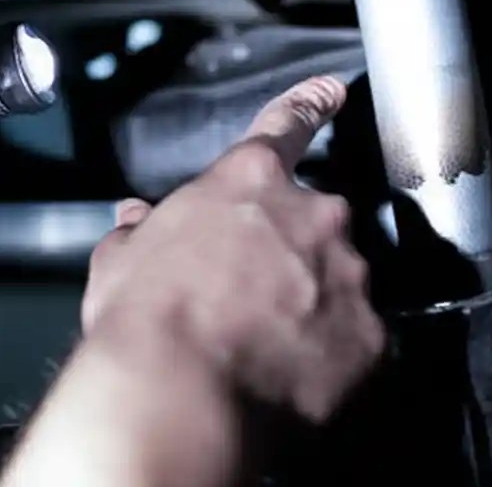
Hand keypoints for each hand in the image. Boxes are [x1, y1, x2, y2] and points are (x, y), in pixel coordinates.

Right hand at [82, 76, 384, 421]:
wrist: (179, 398)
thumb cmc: (142, 322)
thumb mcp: (120, 261)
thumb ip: (139, 230)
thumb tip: (135, 219)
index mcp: (249, 182)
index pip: (286, 127)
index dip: (308, 106)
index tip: (331, 92)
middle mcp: (313, 216)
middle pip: (314, 220)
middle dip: (291, 248)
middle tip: (251, 294)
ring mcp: (349, 276)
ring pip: (340, 279)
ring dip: (314, 301)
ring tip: (266, 345)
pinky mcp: (370, 337)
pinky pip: (356, 338)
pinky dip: (331, 352)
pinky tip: (292, 374)